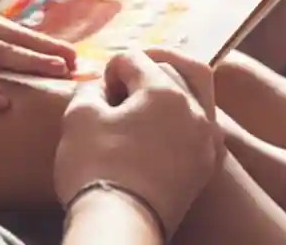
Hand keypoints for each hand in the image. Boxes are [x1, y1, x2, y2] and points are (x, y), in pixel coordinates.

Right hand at [54, 50, 223, 237]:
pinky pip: (201, 128)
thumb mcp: (79, 116)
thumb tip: (102, 89)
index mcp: (165, 91)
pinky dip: (183, 119)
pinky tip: (162, 129)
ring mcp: (205, 140)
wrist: (121, 226)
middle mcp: (194, 110)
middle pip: (177, 69)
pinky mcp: (206, 167)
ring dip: (173, 90)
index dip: (111, 69)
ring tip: (147, 101)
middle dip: (150, 67)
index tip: (98, 89)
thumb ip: (91, 89)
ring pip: (197, 96)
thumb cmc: (96, 168)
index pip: (135, 60)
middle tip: (127, 80)